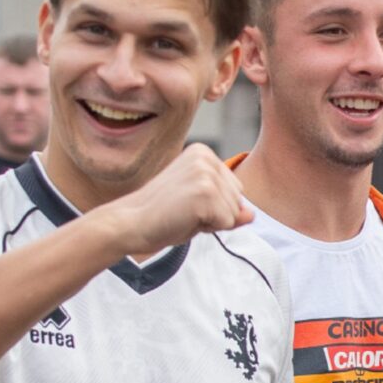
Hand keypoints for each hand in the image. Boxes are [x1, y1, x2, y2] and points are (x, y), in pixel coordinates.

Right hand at [101, 143, 251, 257]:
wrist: (130, 223)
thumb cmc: (162, 215)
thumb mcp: (201, 208)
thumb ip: (229, 210)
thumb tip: (252, 215)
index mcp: (203, 154)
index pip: (236, 190)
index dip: (215, 207)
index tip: (185, 203)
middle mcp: (206, 158)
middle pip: (239, 200)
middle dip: (217, 215)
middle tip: (183, 211)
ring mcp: (205, 173)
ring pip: (234, 213)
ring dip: (212, 222)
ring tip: (182, 214)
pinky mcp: (205, 192)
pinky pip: (227, 222)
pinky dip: (209, 228)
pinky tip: (183, 218)